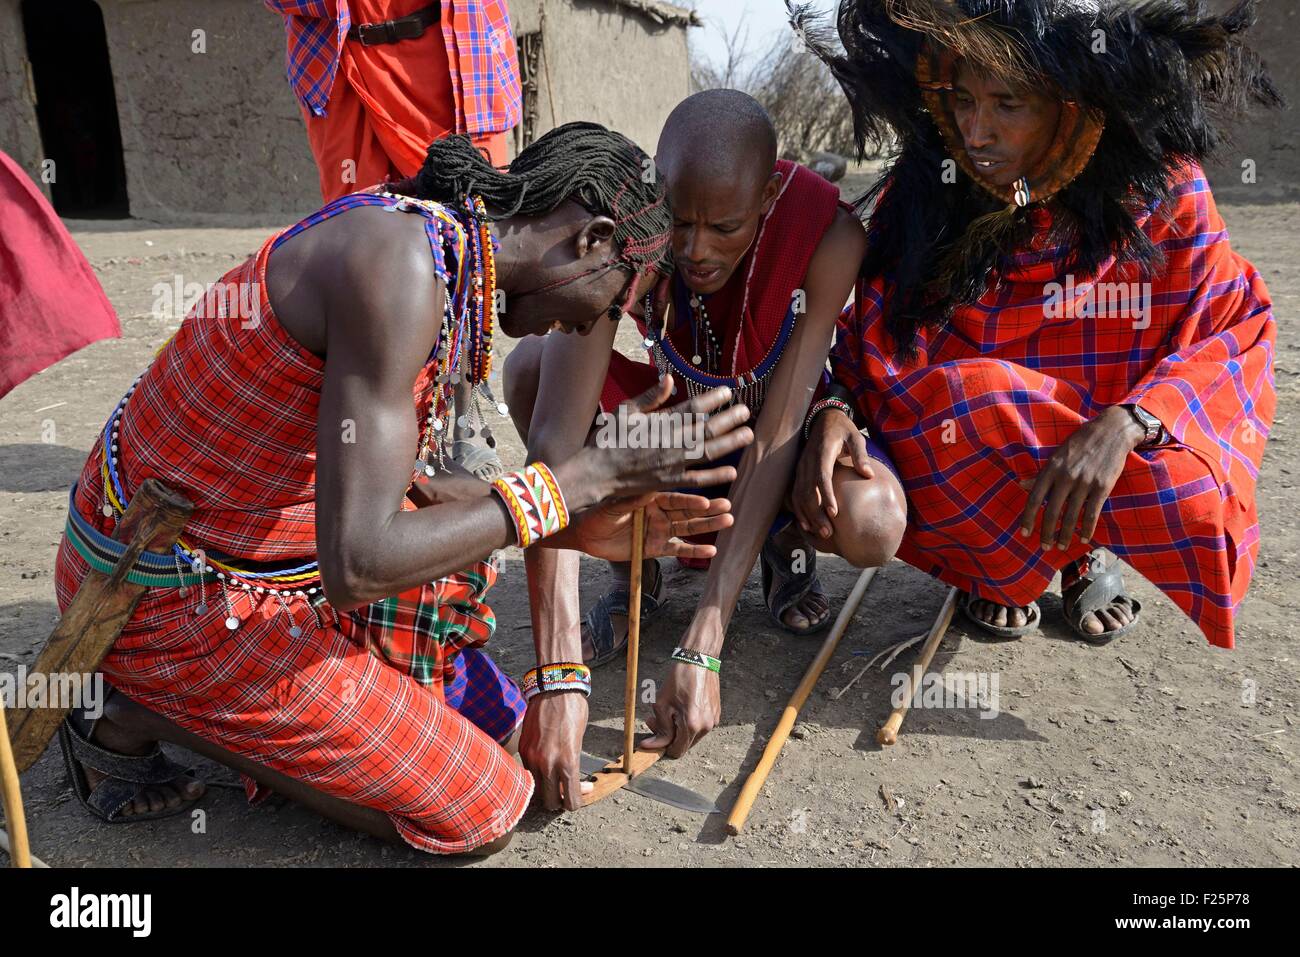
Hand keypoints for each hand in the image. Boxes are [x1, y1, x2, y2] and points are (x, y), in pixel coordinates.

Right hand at [518, 691, 591, 810]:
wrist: (555, 688)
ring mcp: (532, 758)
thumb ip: (573, 763)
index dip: (576, 802)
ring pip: (537, 791)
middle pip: (551, 803)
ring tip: (557, 778)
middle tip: (568, 788)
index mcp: (567, 762)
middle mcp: (548, 764)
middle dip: (560, 800)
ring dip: (546, 789)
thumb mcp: (579, 740)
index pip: (570, 801)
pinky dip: (537, 774)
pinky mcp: (523, 750)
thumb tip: (572, 782)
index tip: (581, 793)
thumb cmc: (573, 710)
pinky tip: (546, 764)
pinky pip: (528, 773)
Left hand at [559, 491, 732, 562]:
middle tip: (728, 507)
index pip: (675, 498)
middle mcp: (659, 511)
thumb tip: (648, 490)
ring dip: (707, 526)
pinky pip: (678, 549)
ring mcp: (660, 529)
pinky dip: (694, 550)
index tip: (706, 500)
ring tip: (727, 522)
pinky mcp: (656, 547)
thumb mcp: (613, 505)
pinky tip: (711, 550)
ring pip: (688, 528)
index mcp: (651, 497)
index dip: (691, 501)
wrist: (586, 535)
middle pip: (688, 511)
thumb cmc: (597, 513)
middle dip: (708, 510)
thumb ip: (631, 500)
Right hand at [560, 376, 753, 509]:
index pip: (693, 408)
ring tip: (747, 434)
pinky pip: (698, 480)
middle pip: (707, 429)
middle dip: (729, 419)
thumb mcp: (625, 411)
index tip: (727, 392)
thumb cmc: (607, 440)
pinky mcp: (669, 482)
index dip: (713, 400)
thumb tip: (669, 378)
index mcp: (659, 423)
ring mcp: (671, 464)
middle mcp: (669, 443)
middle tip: (746, 411)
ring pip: (708, 452)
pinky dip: (715, 476)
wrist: (595, 474)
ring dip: (730, 443)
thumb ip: (650, 397)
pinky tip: (732, 471)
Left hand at [641, 661, 719, 758]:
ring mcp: (713, 720)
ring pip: (692, 735)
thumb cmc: (678, 680)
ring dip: (679, 728)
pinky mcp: (716, 714)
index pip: (676, 751)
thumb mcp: (662, 705)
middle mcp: (706, 727)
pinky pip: (700, 726)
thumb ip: (661, 729)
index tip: (650, 737)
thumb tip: (652, 746)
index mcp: (692, 726)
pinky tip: (682, 706)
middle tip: (654, 719)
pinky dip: (689, 722)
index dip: (661, 746)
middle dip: (668, 736)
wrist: (698, 660)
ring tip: (668, 711)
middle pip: (684, 744)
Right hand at [792, 409, 873, 539]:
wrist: (823, 419)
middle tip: (828, 532)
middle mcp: (808, 462)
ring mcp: (801, 468)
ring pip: (800, 496)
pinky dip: (799, 510)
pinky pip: (795, 494)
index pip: (822, 476)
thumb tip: (868, 475)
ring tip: (821, 533)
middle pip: (808, 491)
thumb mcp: (856, 436)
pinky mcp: (799, 473)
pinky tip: (806, 525)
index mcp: (823, 452)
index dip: (826, 495)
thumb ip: (861, 454)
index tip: (834, 513)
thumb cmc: (843, 429)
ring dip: (808, 516)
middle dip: (816, 514)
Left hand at [1018, 405, 1145, 549]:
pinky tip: (1083, 539)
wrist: (1111, 431)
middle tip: (1044, 547)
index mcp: (1051, 468)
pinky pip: (1092, 513)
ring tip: (1061, 547)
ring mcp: (1084, 482)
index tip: (1024, 534)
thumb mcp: (1057, 455)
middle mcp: (1065, 476)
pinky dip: (1087, 528)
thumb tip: (1021, 485)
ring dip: (1066, 535)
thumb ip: (1041, 473)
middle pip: (1052, 511)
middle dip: (1047, 533)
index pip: (1034, 498)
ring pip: (1071, 516)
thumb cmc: (1080, 443)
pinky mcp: (1102, 487)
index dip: (1028, 518)